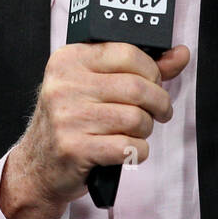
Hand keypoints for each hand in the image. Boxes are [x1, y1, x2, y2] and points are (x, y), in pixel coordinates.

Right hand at [0, 42, 189, 218]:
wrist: (38, 165)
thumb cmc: (72, 121)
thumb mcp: (95, 85)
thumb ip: (139, 68)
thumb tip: (180, 54)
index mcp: (69, 59)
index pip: (127, 53)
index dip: (152, 71)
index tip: (155, 83)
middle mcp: (65, 85)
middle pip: (136, 87)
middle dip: (159, 102)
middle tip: (159, 111)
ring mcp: (68, 117)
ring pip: (136, 118)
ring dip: (146, 129)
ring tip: (137, 131)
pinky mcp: (74, 148)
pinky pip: (128, 147)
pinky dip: (138, 151)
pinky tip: (128, 150)